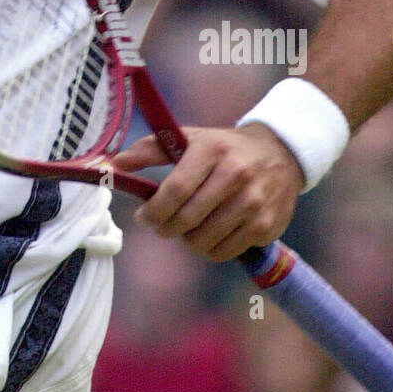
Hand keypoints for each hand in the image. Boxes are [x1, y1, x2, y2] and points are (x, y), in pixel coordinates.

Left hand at [112, 123, 304, 261]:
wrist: (279, 154)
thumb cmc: (223, 148)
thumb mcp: (189, 138)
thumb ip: (149, 149)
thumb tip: (113, 164)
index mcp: (212, 150)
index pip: (175, 190)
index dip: (154, 211)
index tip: (144, 217)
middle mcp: (236, 175)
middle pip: (187, 220)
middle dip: (166, 228)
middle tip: (162, 225)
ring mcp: (254, 203)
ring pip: (204, 241)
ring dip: (188, 240)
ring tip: (188, 226)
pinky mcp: (266, 226)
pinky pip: (224, 252)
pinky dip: (210, 248)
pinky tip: (211, 231)